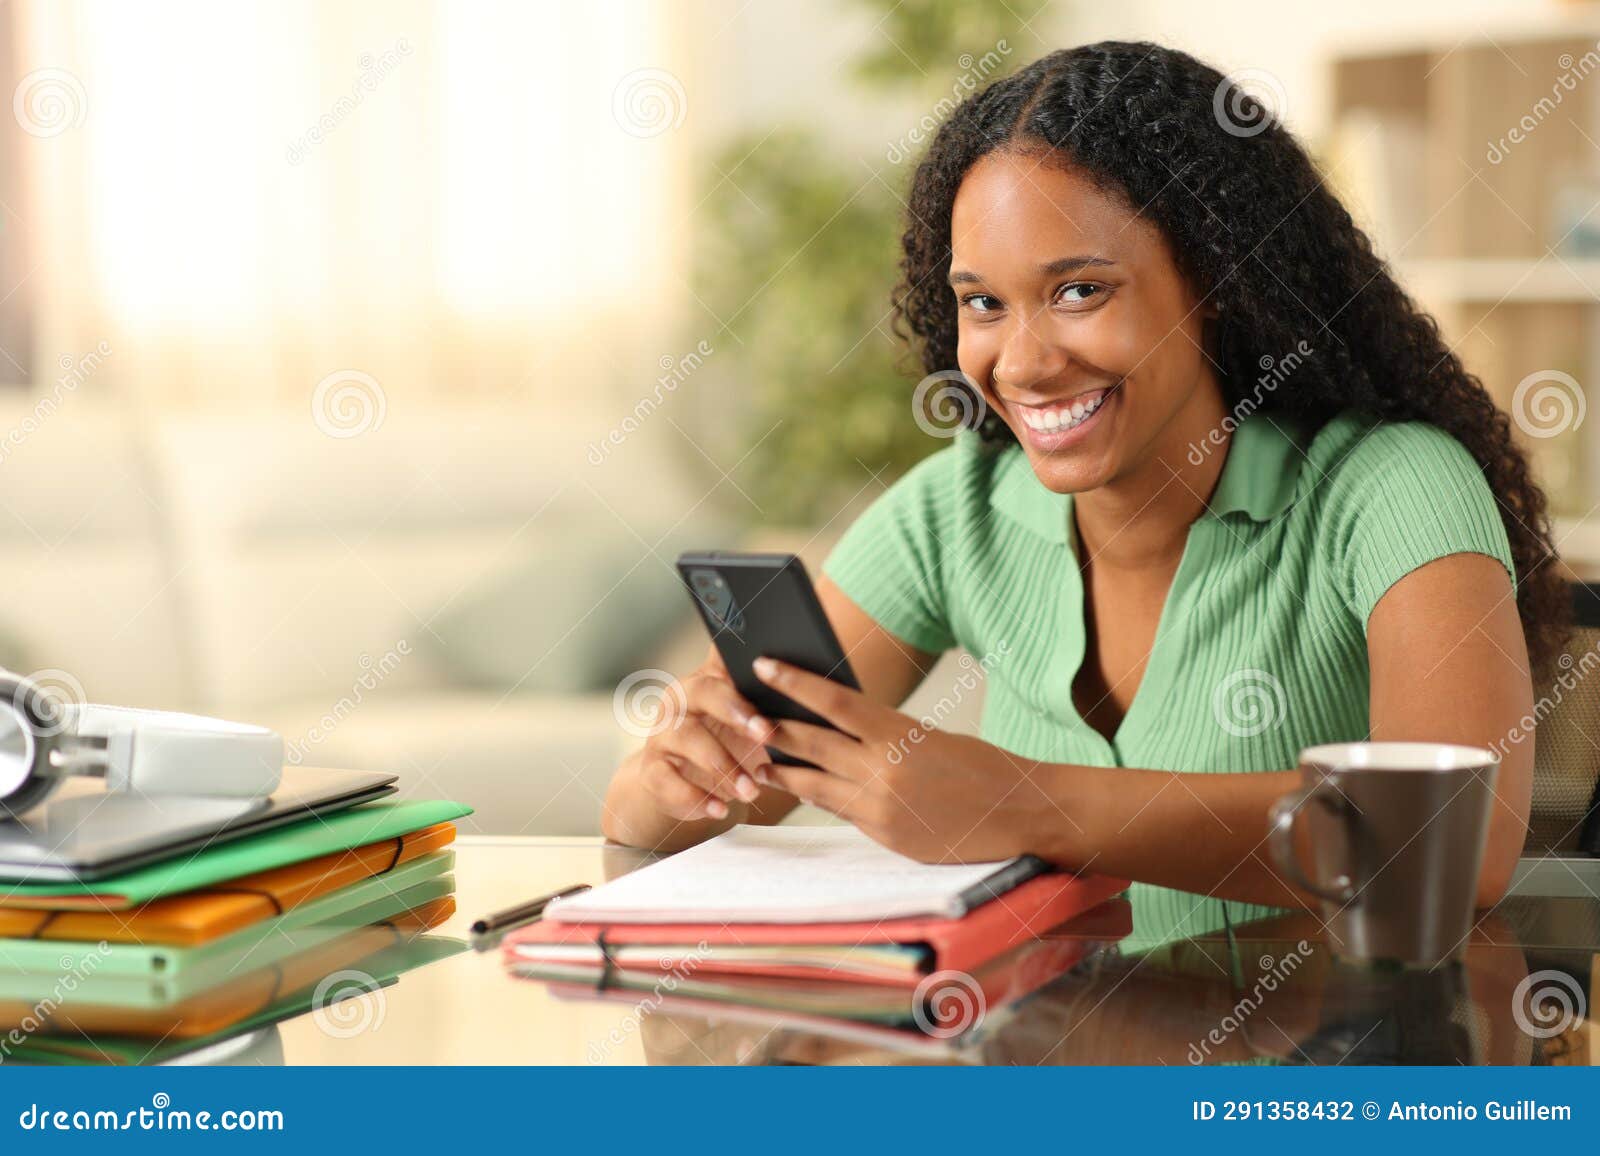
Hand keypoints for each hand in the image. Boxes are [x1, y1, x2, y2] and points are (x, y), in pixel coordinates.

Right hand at [638, 656, 776, 821]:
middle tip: (766, 735)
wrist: (682, 784)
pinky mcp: (651, 770)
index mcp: (708, 678)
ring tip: (751, 790)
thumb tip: (823, 691)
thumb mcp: (748, 722)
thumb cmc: (727, 745)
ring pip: (687, 739)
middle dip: (737, 713)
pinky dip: (694, 798)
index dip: (749, 669)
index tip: (772, 679)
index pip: (723, 659)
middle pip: (703, 693)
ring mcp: (662, 734)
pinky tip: (719, 809)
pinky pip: (667, 781)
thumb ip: (771, 704)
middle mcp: (681, 700)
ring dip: (722, 766)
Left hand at [748, 656, 1070, 862]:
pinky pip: (839, 811)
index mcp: (900, 735)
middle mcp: (884, 771)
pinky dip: (818, 796)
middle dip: (774, 729)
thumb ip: (885, 735)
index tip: (764, 664)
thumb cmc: (983, 768)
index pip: (835, 701)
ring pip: (814, 784)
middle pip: (812, 744)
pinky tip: (800, 789)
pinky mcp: (884, 836)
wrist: (1023, 815)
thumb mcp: (933, 737)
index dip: (795, 682)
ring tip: (756, 760)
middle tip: (743, 715)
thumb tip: (840, 726)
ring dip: (783, 771)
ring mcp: (880, 808)